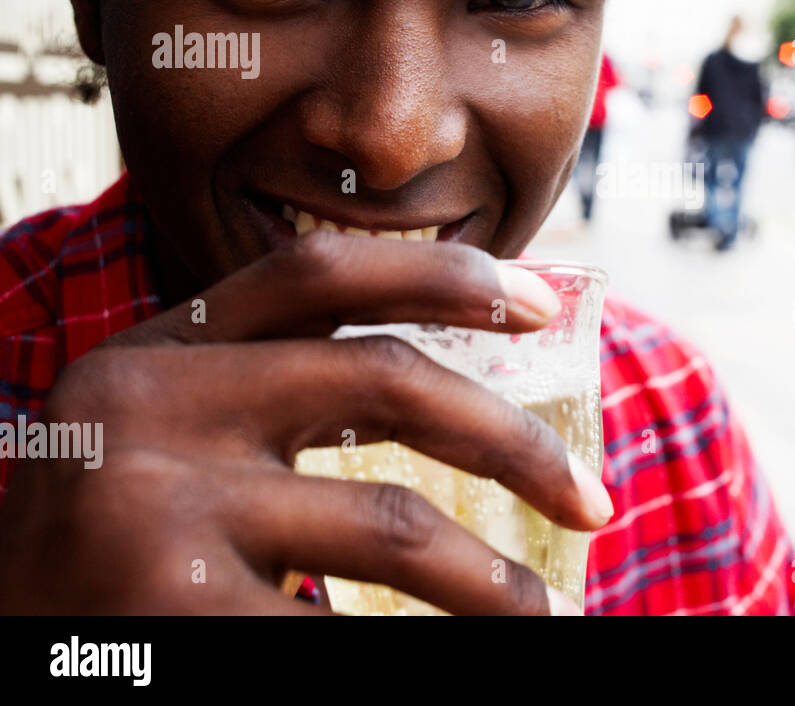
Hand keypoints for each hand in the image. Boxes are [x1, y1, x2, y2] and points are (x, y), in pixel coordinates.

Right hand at [0, 233, 611, 614]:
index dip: (447, 274)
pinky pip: (345, 632)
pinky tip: (462, 661)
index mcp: (159, 353)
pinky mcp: (170, 616)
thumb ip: (278, 403)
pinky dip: (425, 650)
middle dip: (516, 442)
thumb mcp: (173, 445)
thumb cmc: (106, 554)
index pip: (321, 274)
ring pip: (392, 526)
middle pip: (388, 381)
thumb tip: (458, 400)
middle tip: (595, 499)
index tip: (543, 303)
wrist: (3, 646)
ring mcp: (154, 512)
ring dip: (495, 581)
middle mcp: (149, 408)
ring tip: (549, 614)